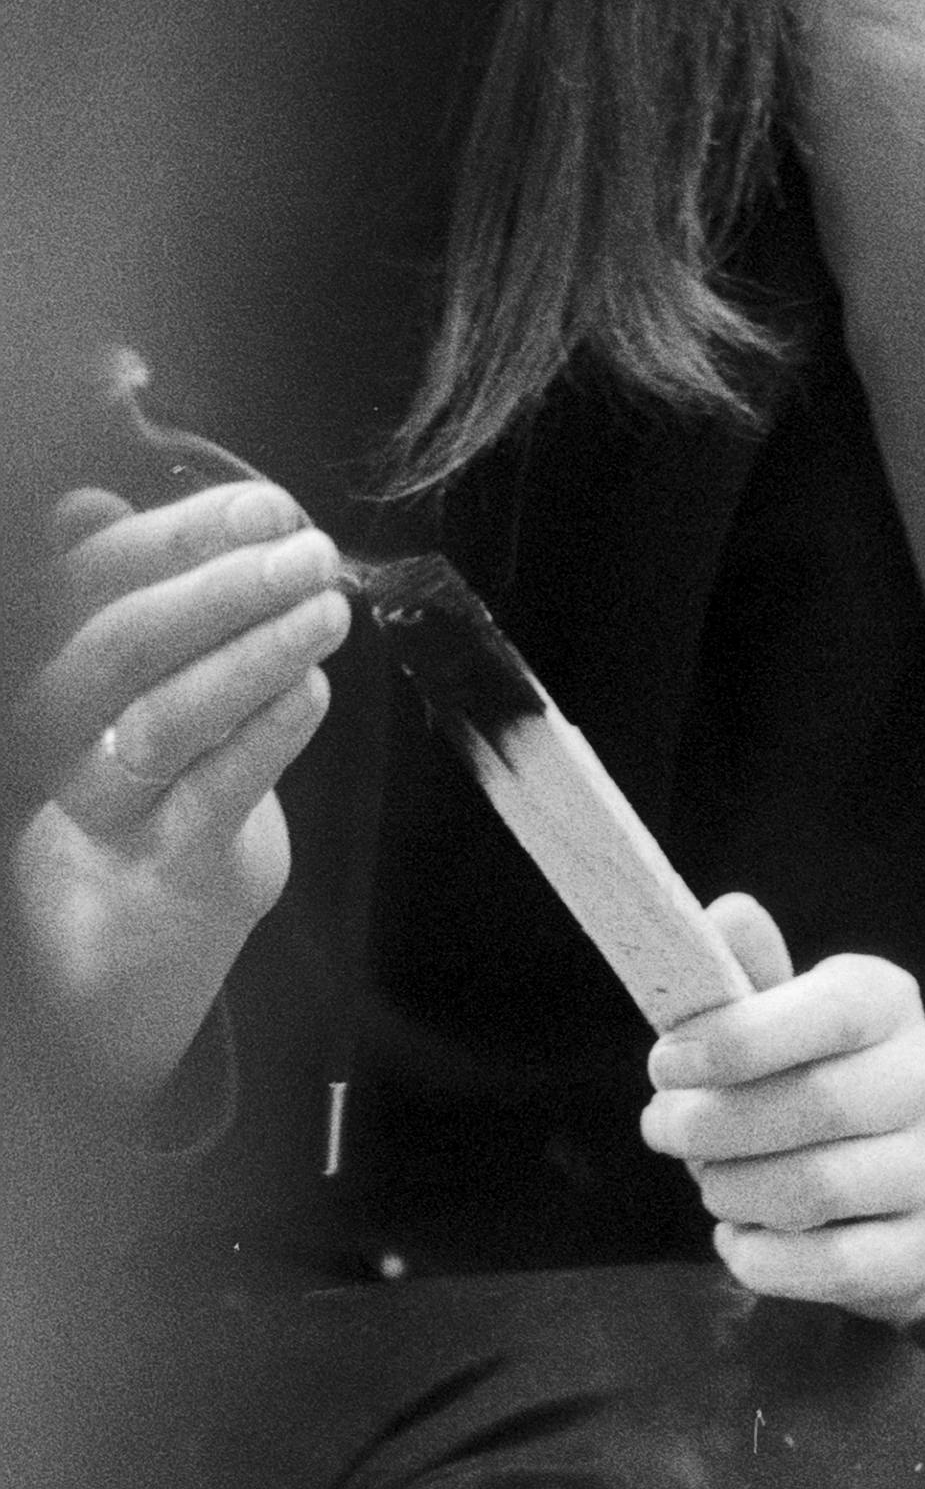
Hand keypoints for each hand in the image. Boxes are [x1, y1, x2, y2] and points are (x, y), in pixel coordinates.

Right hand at [9, 480, 350, 1107]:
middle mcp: (46, 742)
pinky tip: (313, 689)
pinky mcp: (162, 874)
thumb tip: (92, 505)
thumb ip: (108, 614)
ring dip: (253, 651)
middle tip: (306, 550)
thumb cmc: (126, 820)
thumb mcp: (110, 712)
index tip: (265, 504)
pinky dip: (268, 733)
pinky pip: (213, 792)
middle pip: (118, 640)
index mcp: (34, 683)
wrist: (104, 983)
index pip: (85, 584)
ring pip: (162, 714)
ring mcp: (97, 812)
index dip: (178, 534)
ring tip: (325, 607)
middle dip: (219, 582)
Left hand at [641, 893, 924, 1326]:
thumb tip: (729, 913)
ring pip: (817, 1188)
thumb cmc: (799, 1088)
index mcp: (888, 1002)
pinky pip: (830, 1264)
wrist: (876, 1198)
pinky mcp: (924, 1248)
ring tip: (712, 1182)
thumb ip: (741, 979)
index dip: (739, 1040)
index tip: (665, 1064)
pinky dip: (761, 1257)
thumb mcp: (766, 1023)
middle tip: (663, 1130)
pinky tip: (740, 1236)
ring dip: (733, 1190)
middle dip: (715, 1124)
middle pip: (819, 1104)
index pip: (831, 1011)